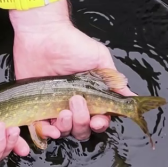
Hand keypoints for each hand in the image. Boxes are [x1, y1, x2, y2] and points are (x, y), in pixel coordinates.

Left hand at [11, 0, 133, 143]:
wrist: (43, 34)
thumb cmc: (72, 44)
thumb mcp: (99, 59)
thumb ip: (113, 80)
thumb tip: (132, 96)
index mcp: (90, 96)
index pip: (99, 119)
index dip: (99, 124)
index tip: (98, 120)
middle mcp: (73, 104)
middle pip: (82, 128)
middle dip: (82, 122)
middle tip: (77, 101)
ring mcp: (53, 107)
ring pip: (64, 131)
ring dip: (66, 126)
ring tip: (63, 111)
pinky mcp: (35, 107)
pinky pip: (41, 128)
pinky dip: (46, 132)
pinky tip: (49, 125)